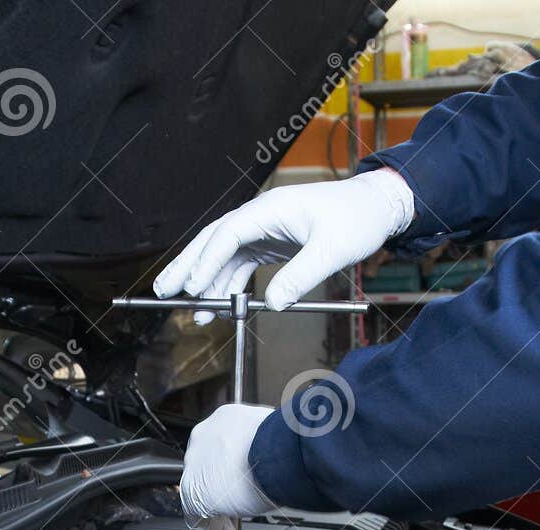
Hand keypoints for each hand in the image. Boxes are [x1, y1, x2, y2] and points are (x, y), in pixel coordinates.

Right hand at [153, 169, 414, 322]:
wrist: (377, 206)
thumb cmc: (358, 218)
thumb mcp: (333, 250)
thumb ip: (301, 277)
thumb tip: (273, 305)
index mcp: (270, 209)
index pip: (228, 234)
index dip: (207, 261)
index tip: (194, 288)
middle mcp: (261, 217)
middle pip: (213, 241)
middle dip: (188, 267)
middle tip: (163, 291)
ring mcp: (264, 230)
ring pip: (224, 255)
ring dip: (207, 282)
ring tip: (193, 312)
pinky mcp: (271, 244)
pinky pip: (241, 264)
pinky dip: (228, 284)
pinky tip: (220, 305)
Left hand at [180, 404, 277, 529]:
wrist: (281, 451)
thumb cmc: (288, 445)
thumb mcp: (277, 444)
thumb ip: (266, 453)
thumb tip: (276, 468)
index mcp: (227, 419)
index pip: (222, 450)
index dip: (232, 473)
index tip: (244, 488)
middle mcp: (207, 436)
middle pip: (207, 471)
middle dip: (223, 494)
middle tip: (239, 513)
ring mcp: (196, 461)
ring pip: (202, 494)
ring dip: (218, 517)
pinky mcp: (194, 488)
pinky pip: (197, 516)